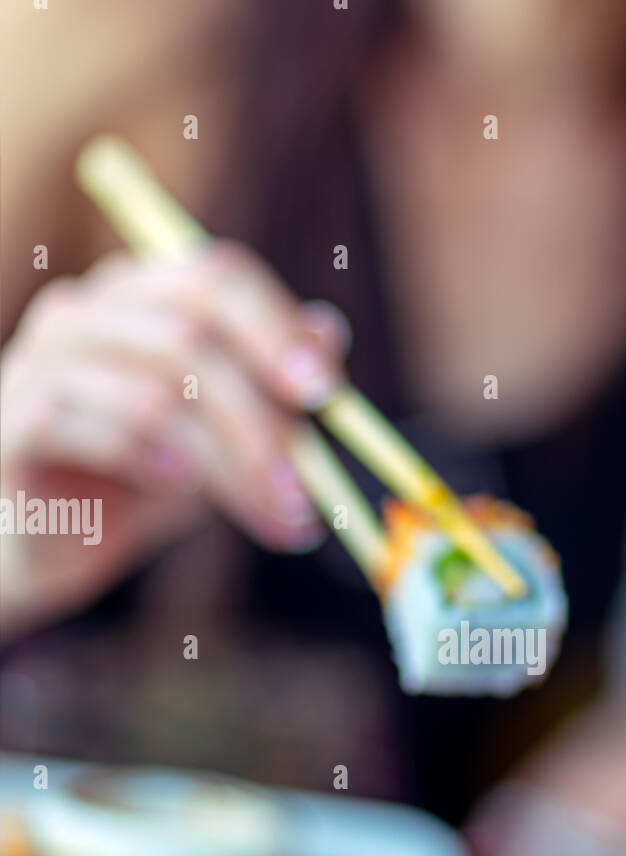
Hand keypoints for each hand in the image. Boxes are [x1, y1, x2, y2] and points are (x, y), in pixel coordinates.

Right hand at [1, 242, 348, 631]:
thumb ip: (269, 385)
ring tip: (264, 516)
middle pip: (191, 337)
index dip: (277, 329)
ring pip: (152, 395)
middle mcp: (86, 312)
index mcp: (141, 296)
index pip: (215, 277)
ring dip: (225, 465)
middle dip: (259, 421)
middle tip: (304, 489)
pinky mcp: (11, 423)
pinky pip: (88, 430)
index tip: (326, 393)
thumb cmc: (145, 477)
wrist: (54, 543)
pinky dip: (145, 461)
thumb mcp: (224, 432)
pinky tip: (174, 488)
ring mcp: (40, 362)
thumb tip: (330, 330)